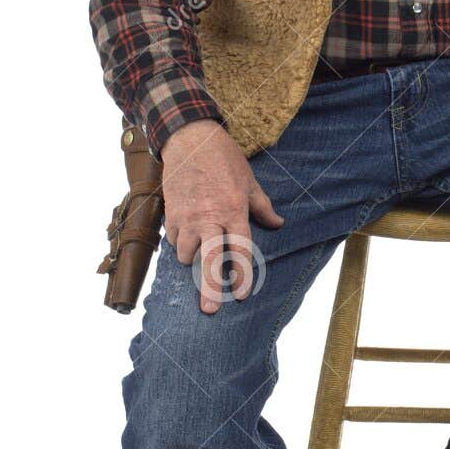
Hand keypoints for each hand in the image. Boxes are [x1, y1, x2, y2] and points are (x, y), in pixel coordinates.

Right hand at [160, 119, 284, 314]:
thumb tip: (278, 223)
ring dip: (192, 261)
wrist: (189, 138)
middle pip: (209, 261)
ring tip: (196, 260)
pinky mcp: (170, 213)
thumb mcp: (249, 181)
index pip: (240, 250)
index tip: (242, 294)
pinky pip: (172, 239)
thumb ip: (262, 207)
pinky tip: (183, 239)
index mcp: (233, 211)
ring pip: (185, 254)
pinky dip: (178, 243)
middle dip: (211, 288)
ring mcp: (187, 218)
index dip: (242, 275)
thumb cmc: (223, 158)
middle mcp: (209, 219)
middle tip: (211, 310)